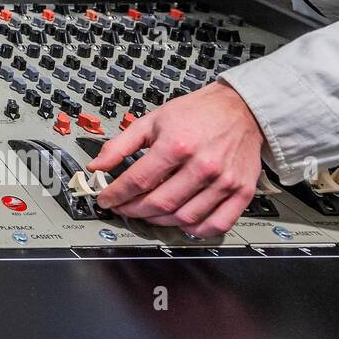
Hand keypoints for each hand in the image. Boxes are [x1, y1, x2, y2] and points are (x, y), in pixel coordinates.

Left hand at [86, 81, 264, 237]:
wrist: (240, 108)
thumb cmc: (197, 112)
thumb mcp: (152, 120)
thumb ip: (120, 144)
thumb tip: (96, 166)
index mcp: (176, 145)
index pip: (138, 181)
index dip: (116, 195)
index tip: (105, 200)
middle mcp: (202, 166)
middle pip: (159, 203)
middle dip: (133, 210)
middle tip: (122, 208)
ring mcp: (224, 182)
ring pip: (184, 217)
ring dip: (159, 221)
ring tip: (146, 213)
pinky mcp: (242, 192)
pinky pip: (217, 225)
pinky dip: (195, 230)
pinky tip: (180, 220)